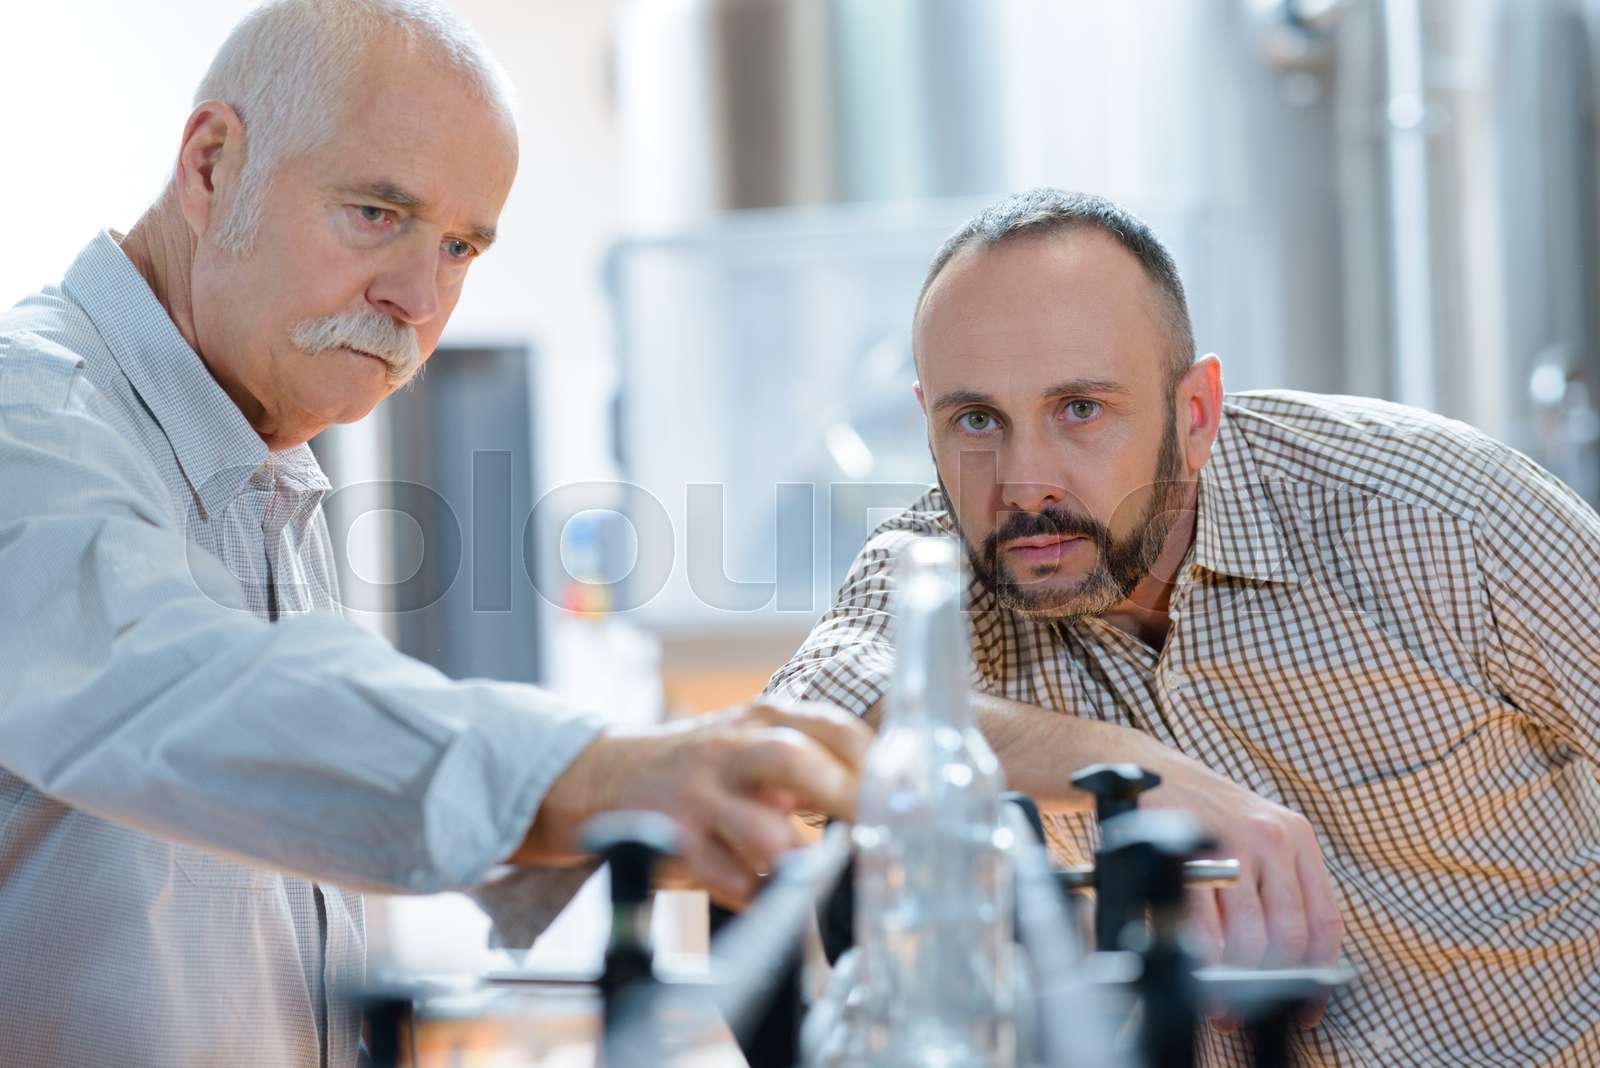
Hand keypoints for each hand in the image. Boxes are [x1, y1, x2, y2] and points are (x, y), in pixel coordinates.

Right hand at [513, 699, 871, 906]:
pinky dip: (757, 893)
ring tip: (814, 873)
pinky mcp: (672, 840)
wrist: (607, 776)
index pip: (834, 728)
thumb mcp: (754, 743)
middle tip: (875, 836)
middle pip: (797, 761)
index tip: (905, 800)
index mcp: (764, 719)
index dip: (876, 764)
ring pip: (763, 831)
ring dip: (799, 861)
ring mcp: (699, 794)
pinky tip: (765, 892)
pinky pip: (728, 878)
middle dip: (845, 800)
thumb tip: (893, 795)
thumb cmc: (704, 768)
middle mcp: (732, 749)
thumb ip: (815, 762)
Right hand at [1139, 752, 1343, 1026]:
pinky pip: (1205, 926)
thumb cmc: (1200, 815)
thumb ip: (1277, 888)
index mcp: (1297, 838)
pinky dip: (1204, 960)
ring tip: (1217, 998)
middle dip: (1266, 985)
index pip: (1324, 922)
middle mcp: (1273, 837)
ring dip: (1233, 980)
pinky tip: (1198, 971)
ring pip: (1249, 938)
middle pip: (1288, 937)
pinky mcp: (1191, 851)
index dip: (1317, 977)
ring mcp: (1233, 842)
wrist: (1144, 770)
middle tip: (1243, 1008)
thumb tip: (1285, 968)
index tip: (1304, 1008)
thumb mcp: (1254, 834)